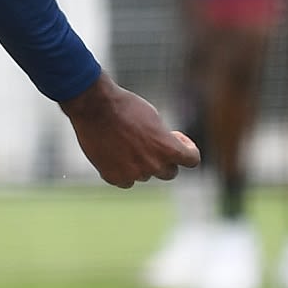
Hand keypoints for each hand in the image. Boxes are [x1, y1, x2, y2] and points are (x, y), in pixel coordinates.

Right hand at [61, 72, 200, 189]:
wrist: (95, 107)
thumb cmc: (125, 107)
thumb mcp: (153, 118)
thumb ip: (163, 139)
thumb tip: (164, 151)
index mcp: (167, 148)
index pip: (192, 160)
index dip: (188, 149)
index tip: (177, 139)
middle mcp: (153, 165)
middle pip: (169, 172)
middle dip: (164, 160)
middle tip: (152, 145)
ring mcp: (133, 174)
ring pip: (144, 174)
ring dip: (140, 163)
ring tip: (126, 141)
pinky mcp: (113, 177)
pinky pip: (126, 180)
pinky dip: (122, 170)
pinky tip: (114, 152)